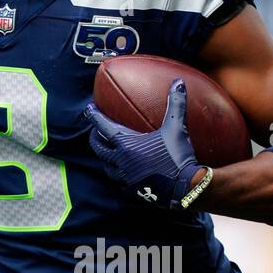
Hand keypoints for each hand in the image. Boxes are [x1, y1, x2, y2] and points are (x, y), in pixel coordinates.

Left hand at [84, 77, 202, 209]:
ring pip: (107, 167)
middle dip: (95, 139)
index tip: (88, 109)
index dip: (95, 116)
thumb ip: (176, 104)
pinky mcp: (133, 190)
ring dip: (104, 158)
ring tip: (107, 153)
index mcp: (127, 144)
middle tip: (95, 132)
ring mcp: (126, 177)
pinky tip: (123, 172)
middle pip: (100, 149)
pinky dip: (117, 174)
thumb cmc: (177, 156)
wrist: (184, 187)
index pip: (104, 127)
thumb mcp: (176, 127)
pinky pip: (119, 181)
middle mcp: (122, 161)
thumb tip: (179, 81)